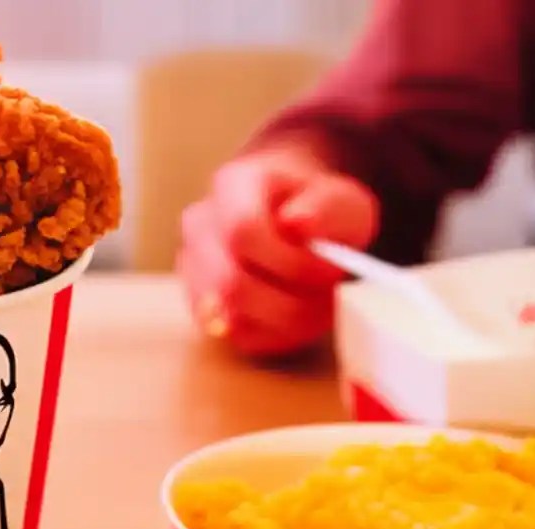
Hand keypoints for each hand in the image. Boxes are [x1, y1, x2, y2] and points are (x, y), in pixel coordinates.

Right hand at [177, 143, 378, 355]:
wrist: (294, 216)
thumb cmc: (318, 208)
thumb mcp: (342, 199)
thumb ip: (326, 208)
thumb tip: (296, 223)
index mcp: (232, 186)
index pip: (241, 231)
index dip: (290, 262)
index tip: (331, 270)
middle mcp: (200, 224)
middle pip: (228, 284)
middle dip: (288, 302)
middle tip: (329, 298)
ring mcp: (192, 266)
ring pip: (229, 316)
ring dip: (284, 322)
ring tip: (315, 305)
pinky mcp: (200, 303)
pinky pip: (235, 335)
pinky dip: (274, 335)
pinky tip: (296, 316)